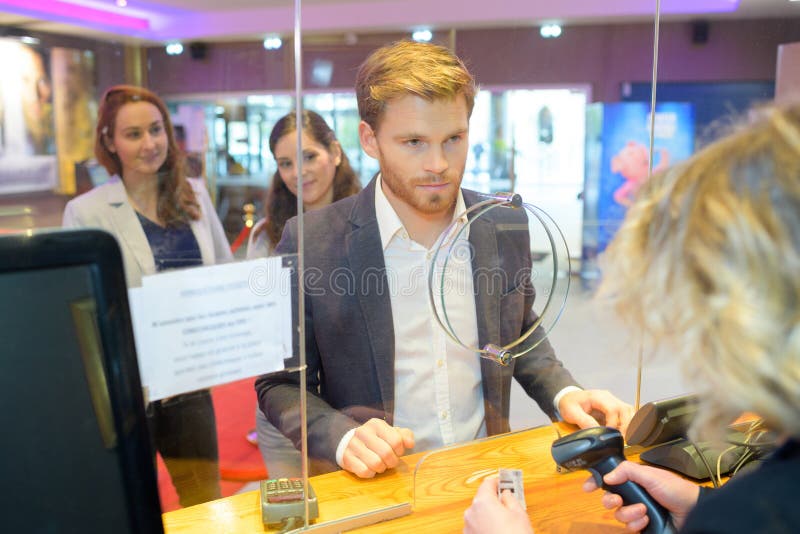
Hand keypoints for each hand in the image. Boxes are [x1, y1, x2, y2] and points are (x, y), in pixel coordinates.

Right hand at [341, 418, 414, 477]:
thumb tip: (410, 444)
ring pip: (375, 463)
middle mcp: (363, 432)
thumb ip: (405, 436)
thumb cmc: (377, 439)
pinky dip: (370, 473)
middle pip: (386, 453)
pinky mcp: (346, 458)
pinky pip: (364, 471)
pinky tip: (370, 468)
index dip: (400, 451)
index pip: (396, 441)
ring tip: (380, 465)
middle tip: (390, 461)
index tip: (397, 452)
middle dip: (392, 461)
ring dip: (381, 468)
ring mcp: (353, 445)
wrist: (351, 442)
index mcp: (376, 424)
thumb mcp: (391, 433)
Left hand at [463, 475, 532, 533]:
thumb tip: (505, 493)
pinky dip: (485, 527)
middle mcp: (471, 513)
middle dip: (494, 501)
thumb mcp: (519, 514)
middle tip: (508, 505)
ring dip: (489, 515)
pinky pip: (477, 527)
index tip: (504, 482)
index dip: (497, 481)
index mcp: (482, 502)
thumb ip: (510, 498)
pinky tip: (498, 532)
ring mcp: (468, 527)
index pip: (487, 483)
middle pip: (482, 499)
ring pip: (479, 514)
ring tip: (505, 523)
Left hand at [558, 389, 634, 435]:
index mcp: (597, 397)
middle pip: (625, 409)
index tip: (609, 434)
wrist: (569, 397)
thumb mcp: (571, 412)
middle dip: (627, 426)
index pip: (613, 409)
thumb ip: (584, 421)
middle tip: (624, 439)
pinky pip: (628, 415)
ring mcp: (613, 402)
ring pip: (630, 411)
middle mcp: (608, 398)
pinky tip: (627, 433)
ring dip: (631, 425)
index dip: (613, 423)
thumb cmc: (569, 403)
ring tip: (627, 438)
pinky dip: (630, 424)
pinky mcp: (615, 409)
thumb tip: (597, 432)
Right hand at [583, 461, 698, 530]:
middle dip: (610, 501)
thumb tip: (607, 477)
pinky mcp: (642, 525)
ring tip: (643, 510)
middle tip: (618, 501)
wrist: (692, 512)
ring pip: (618, 515)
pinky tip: (646, 520)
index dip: (596, 482)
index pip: (609, 479)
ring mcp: (637, 511)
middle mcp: (633, 495)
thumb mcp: (651, 474)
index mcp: (633, 480)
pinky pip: (628, 527)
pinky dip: (636, 523)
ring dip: (629, 513)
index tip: (587, 488)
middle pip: (609, 499)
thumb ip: (627, 471)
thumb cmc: (675, 490)